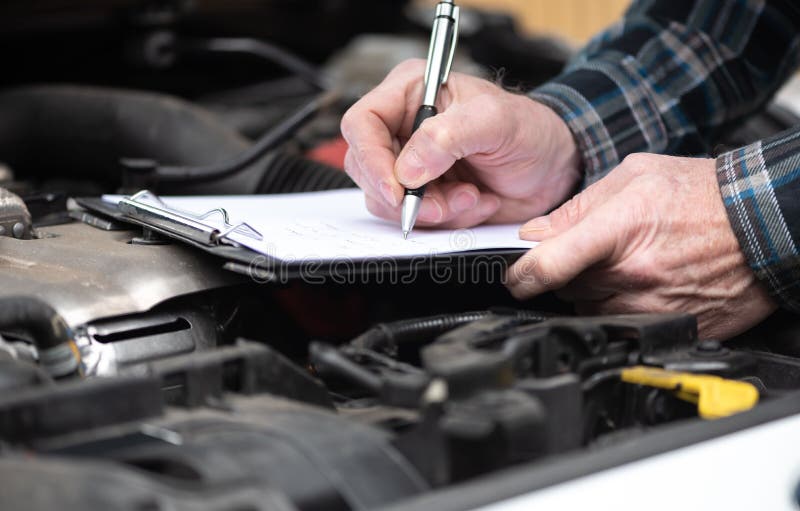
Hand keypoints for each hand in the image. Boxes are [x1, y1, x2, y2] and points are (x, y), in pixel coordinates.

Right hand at [340, 59, 581, 227]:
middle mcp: (403, 128)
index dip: (371, 159)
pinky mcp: (424, 195)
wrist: (553, 167)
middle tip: (447, 201)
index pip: (361, 123)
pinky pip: (414, 218)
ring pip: (387, 200)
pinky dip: (448, 219)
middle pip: (366, 168)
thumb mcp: (495, 121)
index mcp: (410, 93)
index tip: (398, 188)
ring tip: (472, 195)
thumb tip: (407, 169)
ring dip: (433, 209)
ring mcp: (412, 165)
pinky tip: (476, 201)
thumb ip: (448, 137)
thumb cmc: (529, 130)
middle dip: (407, 195)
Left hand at [506, 153, 776, 339]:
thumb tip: (537, 232)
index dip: (520, 275)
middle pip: (565, 289)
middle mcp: (633, 275)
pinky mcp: (672, 326)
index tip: (514, 277)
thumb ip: (578, 206)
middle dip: (565, 273)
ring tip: (624, 264)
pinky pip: (624, 325)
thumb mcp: (634, 176)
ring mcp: (653, 306)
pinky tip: (643, 283)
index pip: (548, 265)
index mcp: (619, 231)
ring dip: (592, 292)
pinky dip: (621, 309)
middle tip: (591, 251)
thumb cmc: (704, 195)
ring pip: (590, 310)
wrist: (764, 223)